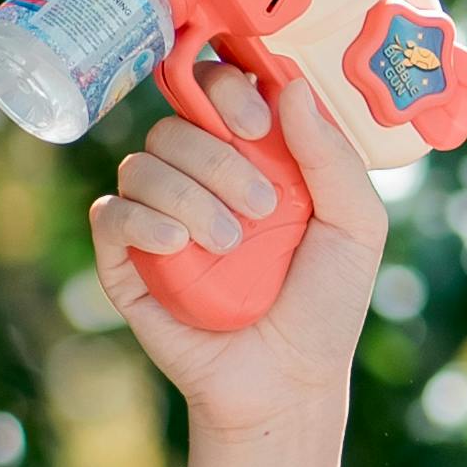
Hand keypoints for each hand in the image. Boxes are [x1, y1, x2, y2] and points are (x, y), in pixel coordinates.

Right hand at [88, 53, 385, 445]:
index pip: (219, 88)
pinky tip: (176, 247)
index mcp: (252, 156)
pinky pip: (110, 214)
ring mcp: (159, 216)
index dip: (228, 89)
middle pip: (177, 125)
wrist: (286, 382)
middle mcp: (200, 177)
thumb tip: (292, 85)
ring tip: (227, 245)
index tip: (257, 125)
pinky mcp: (126, 259)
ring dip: (186, 196)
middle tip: (260, 209)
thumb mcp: (356, 225)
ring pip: (141, 165)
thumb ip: (332, 154)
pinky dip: (140, 221)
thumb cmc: (325, 304)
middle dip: (217, 159)